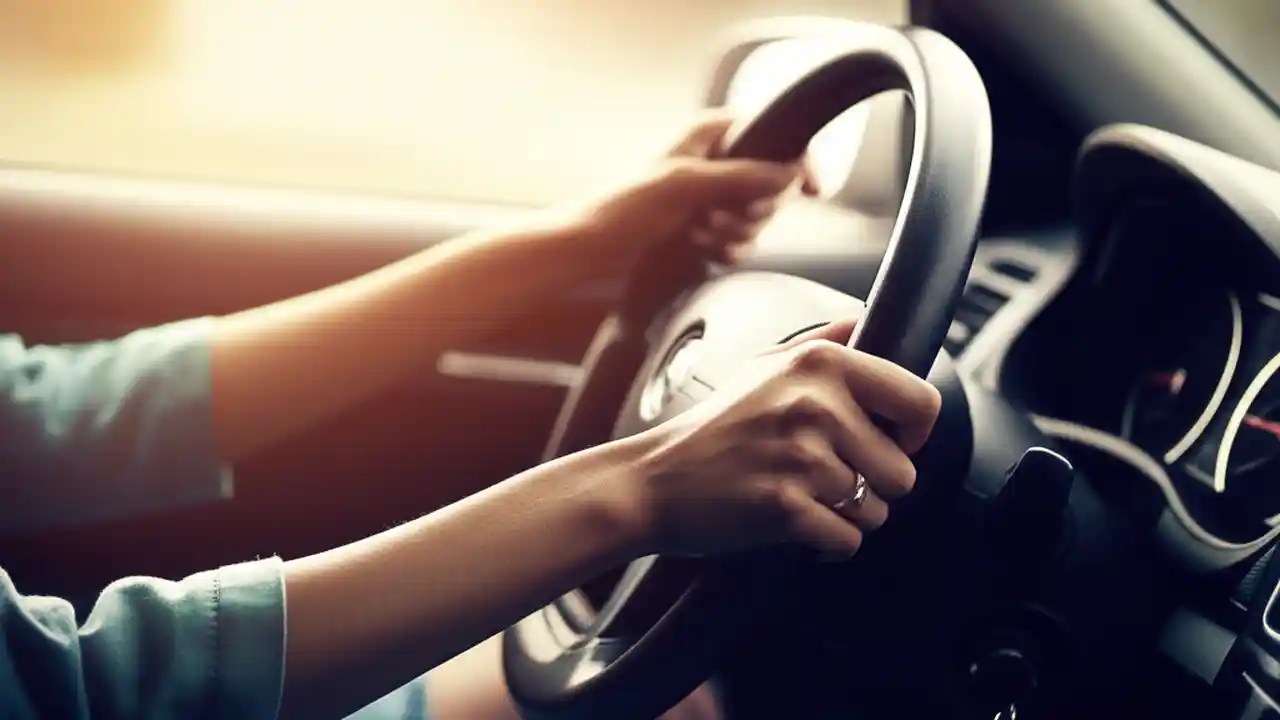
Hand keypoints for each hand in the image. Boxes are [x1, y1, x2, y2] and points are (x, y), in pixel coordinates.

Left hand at [572, 114, 818, 270]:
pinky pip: (739, 243)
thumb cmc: (620, 209)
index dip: (794, 157)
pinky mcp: (703, 238)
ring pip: (757, 216)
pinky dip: (729, 250)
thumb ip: (740, 174)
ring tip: (704, 235)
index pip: (768, 132)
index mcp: (704, 137)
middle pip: (770, 181)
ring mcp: (707, 203)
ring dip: (739, 231)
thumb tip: (788, 173)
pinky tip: (706, 252)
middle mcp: (710, 167)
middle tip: (723, 215)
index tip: (812, 188)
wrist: (587, 259)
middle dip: (756, 205)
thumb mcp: (684, 183)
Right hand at [627, 321, 940, 557]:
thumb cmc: (711, 427)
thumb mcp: (765, 365)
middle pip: (903, 470)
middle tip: (826, 478)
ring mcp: (801, 457)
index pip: (922, 402)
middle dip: (873, 486)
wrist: (652, 480)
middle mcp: (816, 404)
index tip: (887, 442)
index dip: (913, 433)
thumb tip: (868, 319)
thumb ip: (825, 341)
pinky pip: (847, 541)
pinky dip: (826, 544)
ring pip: (877, 511)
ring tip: (802, 496)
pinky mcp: (787, 507)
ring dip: (846, 515)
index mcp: (821, 363)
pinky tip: (794, 523)